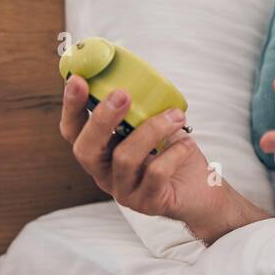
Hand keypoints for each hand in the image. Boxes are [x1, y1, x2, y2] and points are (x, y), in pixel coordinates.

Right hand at [60, 76, 268, 242]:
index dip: (71, 106)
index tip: (78, 79)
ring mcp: (124, 191)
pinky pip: (155, 173)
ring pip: (124, 158)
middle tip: (122, 95)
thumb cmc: (175, 153)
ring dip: (151, 130)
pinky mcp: (148, 202)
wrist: (203, 192)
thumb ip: (139, 106)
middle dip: (101, 119)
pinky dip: (174, 153)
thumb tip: (133, 71)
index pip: (73, 131)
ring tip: (177, 116)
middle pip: (86, 150)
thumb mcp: (154, 125)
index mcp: (101, 152)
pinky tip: (188, 143)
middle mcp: (105, 174)